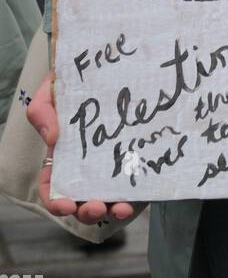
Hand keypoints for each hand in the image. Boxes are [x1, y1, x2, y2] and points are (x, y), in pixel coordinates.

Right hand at [26, 73, 135, 223]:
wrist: (108, 65)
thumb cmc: (73, 82)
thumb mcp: (50, 91)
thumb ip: (41, 110)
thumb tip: (52, 139)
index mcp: (62, 157)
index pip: (53, 188)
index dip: (56, 202)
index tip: (66, 205)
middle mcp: (86, 166)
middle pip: (82, 200)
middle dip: (87, 212)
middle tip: (96, 207)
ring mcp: (112, 165)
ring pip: (109, 198)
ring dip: (112, 210)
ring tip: (120, 207)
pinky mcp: (135, 161)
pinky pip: (135, 184)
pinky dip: (135, 196)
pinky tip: (137, 196)